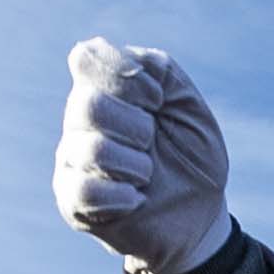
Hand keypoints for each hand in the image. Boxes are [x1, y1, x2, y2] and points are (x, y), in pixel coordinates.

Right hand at [55, 37, 233, 273]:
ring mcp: (73, 159)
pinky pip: (84, 191)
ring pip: (92, 149)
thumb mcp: (188, 105)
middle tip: (152, 142)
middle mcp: (80, 120)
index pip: (87, 58)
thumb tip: (122, 61)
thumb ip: (160, 71)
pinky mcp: (72, 201)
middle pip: (89, 105)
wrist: (201, 214)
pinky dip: (122, 196)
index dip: (128, 77)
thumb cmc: (191, 156)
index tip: (158, 100)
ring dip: (137, 165)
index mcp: (104, 89)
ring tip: (148, 175)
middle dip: (137, 126)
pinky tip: (137, 199)